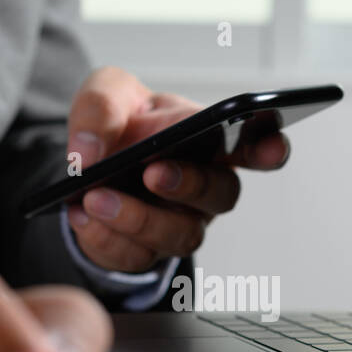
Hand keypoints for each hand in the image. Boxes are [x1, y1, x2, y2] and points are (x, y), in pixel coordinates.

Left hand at [65, 66, 289, 272]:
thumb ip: (101, 106)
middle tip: (152, 173)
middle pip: (221, 196)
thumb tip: (89, 151)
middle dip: (189, 186)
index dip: (270, 149)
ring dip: (138, 219)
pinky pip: (136, 258)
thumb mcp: (106, 93)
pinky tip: (81, 215)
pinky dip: (105, 239)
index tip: (270, 147)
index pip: (254, 146)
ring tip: (96, 198)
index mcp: (211, 141)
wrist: (85, 166)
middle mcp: (205, 188)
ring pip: (180, 236)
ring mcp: (180, 224)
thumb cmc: (119, 124)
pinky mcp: (146, 252)